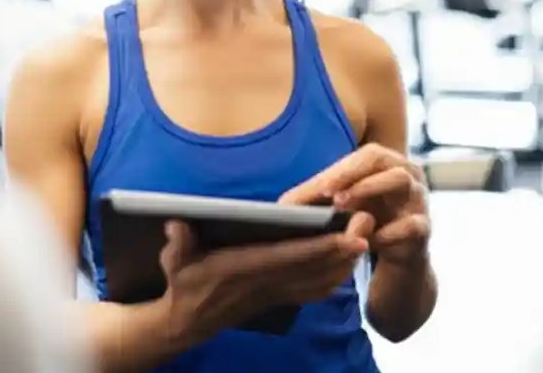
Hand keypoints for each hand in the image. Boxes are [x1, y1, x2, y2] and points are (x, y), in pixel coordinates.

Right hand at [153, 212, 374, 346]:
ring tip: (365, 237)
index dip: (322, 247)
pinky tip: (348, 263)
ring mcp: (276, 294)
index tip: (350, 235)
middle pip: (315, 267)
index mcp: (243, 269)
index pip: (291, 257)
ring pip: (321, 281)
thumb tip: (176, 222)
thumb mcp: (173, 261)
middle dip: (344, 248)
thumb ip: (178, 241)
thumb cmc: (183, 283)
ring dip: (345, 262)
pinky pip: (315, 291)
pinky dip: (335, 278)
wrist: (188, 321)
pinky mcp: (280, 299)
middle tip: (369, 223)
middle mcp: (266, 283)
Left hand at [279, 143, 430, 266]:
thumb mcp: (341, 207)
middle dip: (355, 176)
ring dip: (371, 192)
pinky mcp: (424, 228)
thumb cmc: (367, 219)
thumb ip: (314, 201)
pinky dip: (391, 232)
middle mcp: (406, 173)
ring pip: (403, 181)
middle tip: (331, 197)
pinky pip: (414, 224)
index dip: (342, 170)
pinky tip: (370, 241)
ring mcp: (419, 199)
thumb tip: (278, 207)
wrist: (398, 254)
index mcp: (385, 163)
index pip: (365, 156)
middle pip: (384, 160)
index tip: (320, 188)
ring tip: (347, 212)